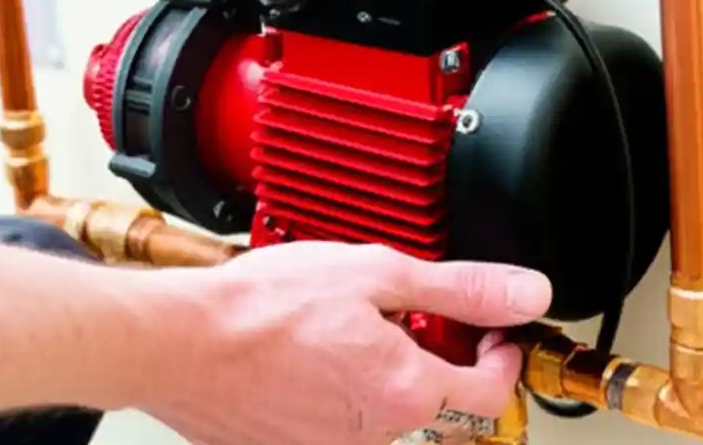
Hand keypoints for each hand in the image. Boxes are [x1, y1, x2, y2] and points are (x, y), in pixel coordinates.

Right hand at [141, 242, 551, 444]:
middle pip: (436, 401)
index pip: (492, 392)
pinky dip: (337, 388)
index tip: (489, 329)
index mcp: (407, 392)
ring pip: (384, 411)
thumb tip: (524, 292)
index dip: (500, 353)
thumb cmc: (260, 308)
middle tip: (403, 314)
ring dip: (381, 371)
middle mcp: (376, 434)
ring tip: (341, 326)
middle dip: (433, 356)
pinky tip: (308, 354)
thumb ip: (459, 288)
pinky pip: (336, 421)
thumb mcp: (374, 274)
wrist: (179, 342)